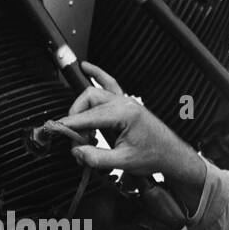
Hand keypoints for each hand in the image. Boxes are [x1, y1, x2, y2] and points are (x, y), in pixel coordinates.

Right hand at [61, 62, 203, 192]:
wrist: (170, 155)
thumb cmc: (153, 156)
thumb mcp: (123, 162)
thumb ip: (97, 158)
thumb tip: (77, 152)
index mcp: (125, 114)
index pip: (89, 116)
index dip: (70, 124)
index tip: (58, 130)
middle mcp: (124, 103)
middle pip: (88, 99)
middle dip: (76, 118)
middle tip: (75, 139)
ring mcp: (125, 101)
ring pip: (94, 93)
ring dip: (82, 109)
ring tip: (81, 131)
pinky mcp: (126, 104)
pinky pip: (109, 84)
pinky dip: (97, 75)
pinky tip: (87, 67)